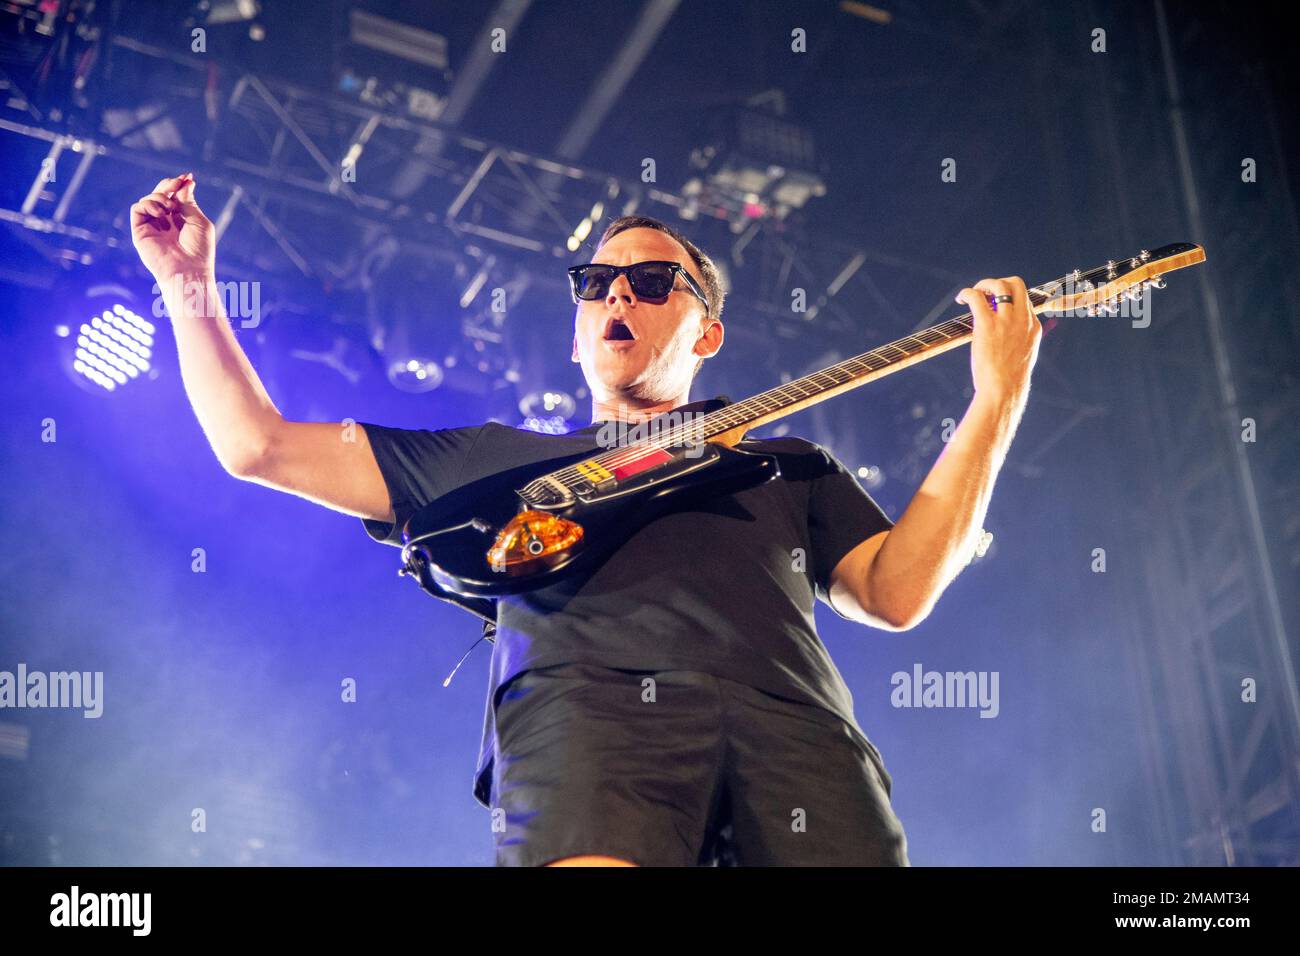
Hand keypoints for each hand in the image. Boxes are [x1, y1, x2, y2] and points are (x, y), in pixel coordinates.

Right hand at [130, 174, 214, 281]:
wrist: (188, 270)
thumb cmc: (198, 250)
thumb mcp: (199, 221)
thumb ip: (188, 202)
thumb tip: (186, 182)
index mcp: (181, 219)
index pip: (176, 196)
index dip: (179, 185)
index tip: (187, 177)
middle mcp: (165, 221)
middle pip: (161, 194)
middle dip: (168, 185)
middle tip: (177, 183)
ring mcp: (152, 226)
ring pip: (148, 199)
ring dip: (159, 196)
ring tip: (170, 207)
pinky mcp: (140, 231)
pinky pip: (137, 208)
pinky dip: (148, 205)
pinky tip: (160, 213)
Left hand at [955, 276, 1041, 405]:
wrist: (1003, 390)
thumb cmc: (1008, 381)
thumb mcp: (1021, 357)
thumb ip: (1017, 343)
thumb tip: (1004, 340)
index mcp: (1033, 327)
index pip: (1025, 301)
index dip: (1009, 299)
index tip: (995, 305)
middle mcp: (1023, 320)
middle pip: (1017, 284)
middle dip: (1001, 282)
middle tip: (986, 293)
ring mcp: (1007, 321)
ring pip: (999, 286)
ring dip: (984, 284)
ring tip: (974, 293)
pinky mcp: (988, 324)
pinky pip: (977, 298)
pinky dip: (967, 293)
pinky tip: (961, 298)